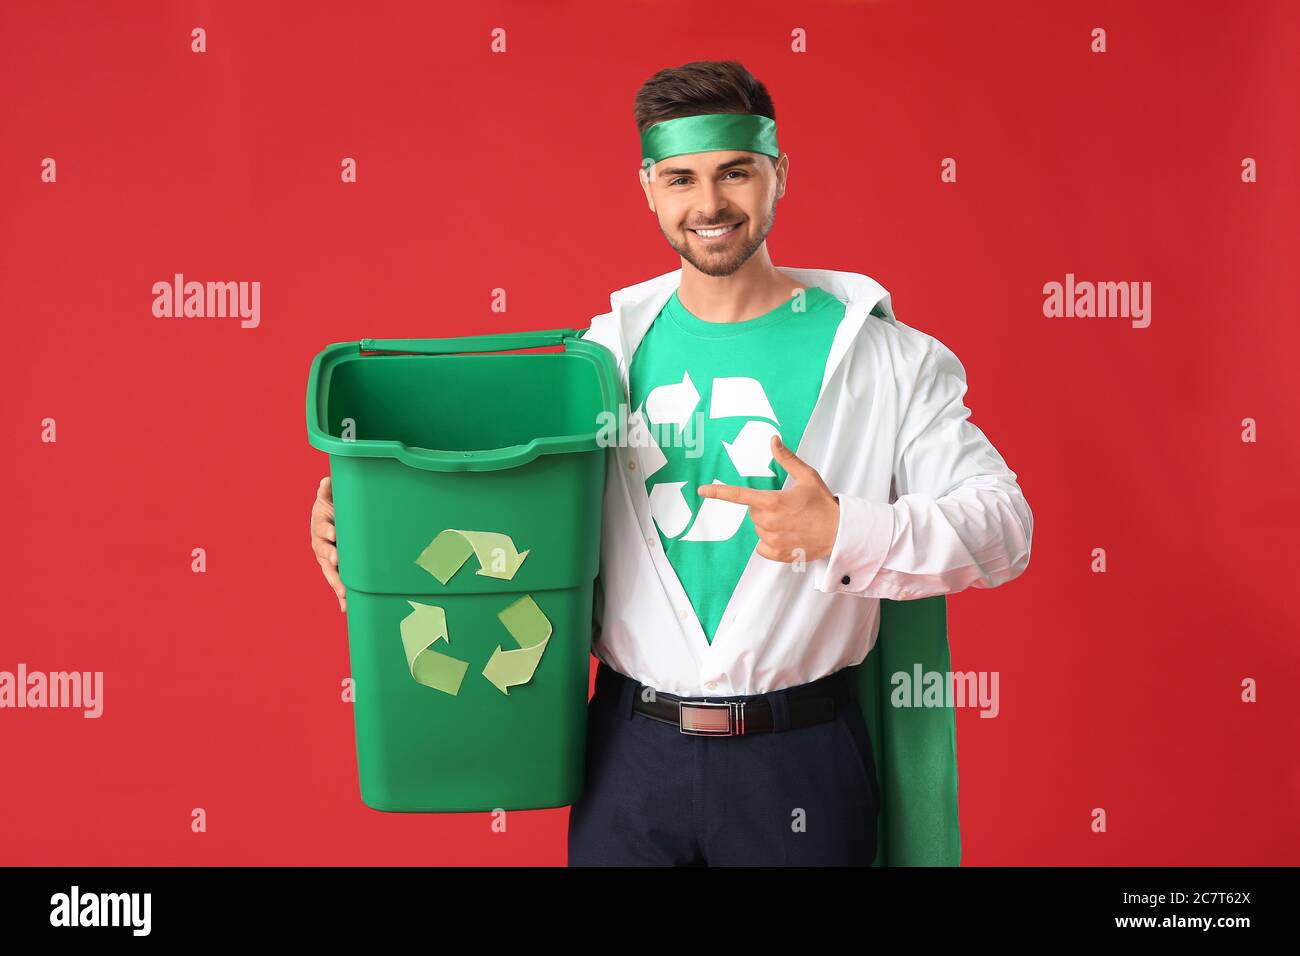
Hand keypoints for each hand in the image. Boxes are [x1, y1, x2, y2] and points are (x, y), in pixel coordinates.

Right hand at [311, 476, 346, 611]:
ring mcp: (327, 559)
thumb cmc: (333, 508)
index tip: (334, 533)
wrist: (329, 521)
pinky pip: (337, 583)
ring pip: (331, 572)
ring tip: (344, 594)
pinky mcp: (335, 570)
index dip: (328, 531)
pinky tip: (345, 608)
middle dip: (332, 559)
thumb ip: (327, 490)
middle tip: (338, 561)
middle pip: (325, 553)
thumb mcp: (330, 497)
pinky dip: (341, 596)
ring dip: (337, 582)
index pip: (324, 529)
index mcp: (322, 527)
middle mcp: (322, 545)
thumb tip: (326, 481)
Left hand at [696, 435, 840, 562]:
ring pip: (758, 528)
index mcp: (773, 501)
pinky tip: (787, 536)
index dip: (718, 492)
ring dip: (769, 524)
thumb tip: (773, 440)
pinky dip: (770, 541)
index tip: (702, 490)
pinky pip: (762, 546)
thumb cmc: (823, 503)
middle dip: (765, 508)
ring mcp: (772, 539)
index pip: (739, 495)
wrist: (840, 532)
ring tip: (791, 522)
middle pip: (753, 512)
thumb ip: (786, 458)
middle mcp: (769, 521)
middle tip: (787, 508)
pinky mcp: (776, 554)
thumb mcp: (807, 476)